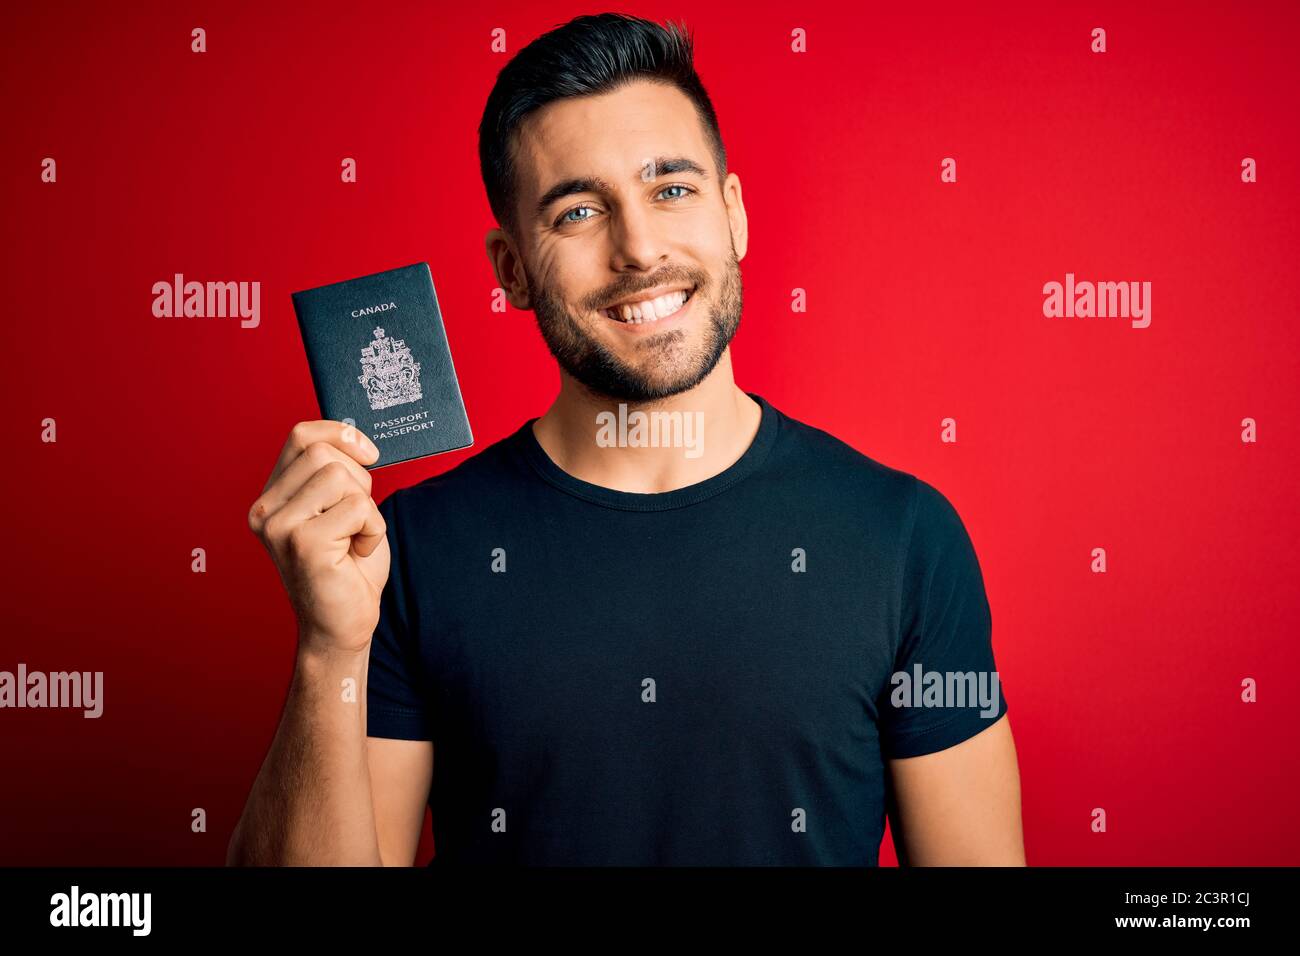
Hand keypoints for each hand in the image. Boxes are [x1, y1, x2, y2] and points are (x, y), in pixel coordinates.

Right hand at [248, 420, 387, 654]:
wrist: (343, 625)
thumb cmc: (347, 568)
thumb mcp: (341, 508)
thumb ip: (335, 474)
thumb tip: (352, 438)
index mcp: (272, 497)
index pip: (301, 436)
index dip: (341, 434)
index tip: (369, 454)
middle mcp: (266, 510)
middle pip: (324, 454)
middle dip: (359, 482)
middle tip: (356, 521)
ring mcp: (280, 526)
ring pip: (340, 477)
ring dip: (365, 508)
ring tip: (354, 539)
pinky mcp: (303, 543)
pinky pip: (357, 508)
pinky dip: (372, 530)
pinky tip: (356, 554)